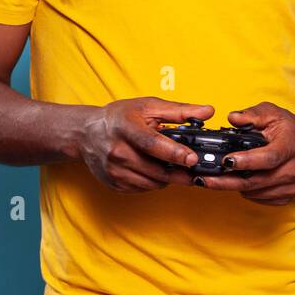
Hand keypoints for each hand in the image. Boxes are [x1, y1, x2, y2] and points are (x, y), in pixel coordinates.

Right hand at [75, 97, 211, 192]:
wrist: (86, 133)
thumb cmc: (120, 117)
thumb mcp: (148, 106)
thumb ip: (179, 111)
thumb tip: (208, 112)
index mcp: (126, 127)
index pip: (153, 144)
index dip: (175, 153)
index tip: (193, 158)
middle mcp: (117, 151)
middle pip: (156, 169)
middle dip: (180, 172)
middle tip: (197, 170)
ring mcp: (114, 170)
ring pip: (152, 182)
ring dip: (170, 178)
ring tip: (178, 168)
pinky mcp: (114, 184)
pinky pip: (143, 188)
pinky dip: (155, 182)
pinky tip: (158, 170)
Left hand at [191, 102, 294, 205]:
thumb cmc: (288, 129)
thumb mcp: (272, 113)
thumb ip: (251, 114)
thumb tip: (233, 118)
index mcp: (290, 146)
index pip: (268, 157)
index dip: (246, 161)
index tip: (226, 161)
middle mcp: (293, 169)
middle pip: (256, 181)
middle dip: (226, 181)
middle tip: (203, 179)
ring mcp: (290, 186)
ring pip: (254, 191)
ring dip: (232, 187)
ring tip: (212, 179)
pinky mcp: (286, 196)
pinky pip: (258, 198)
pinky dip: (244, 191)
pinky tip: (235, 180)